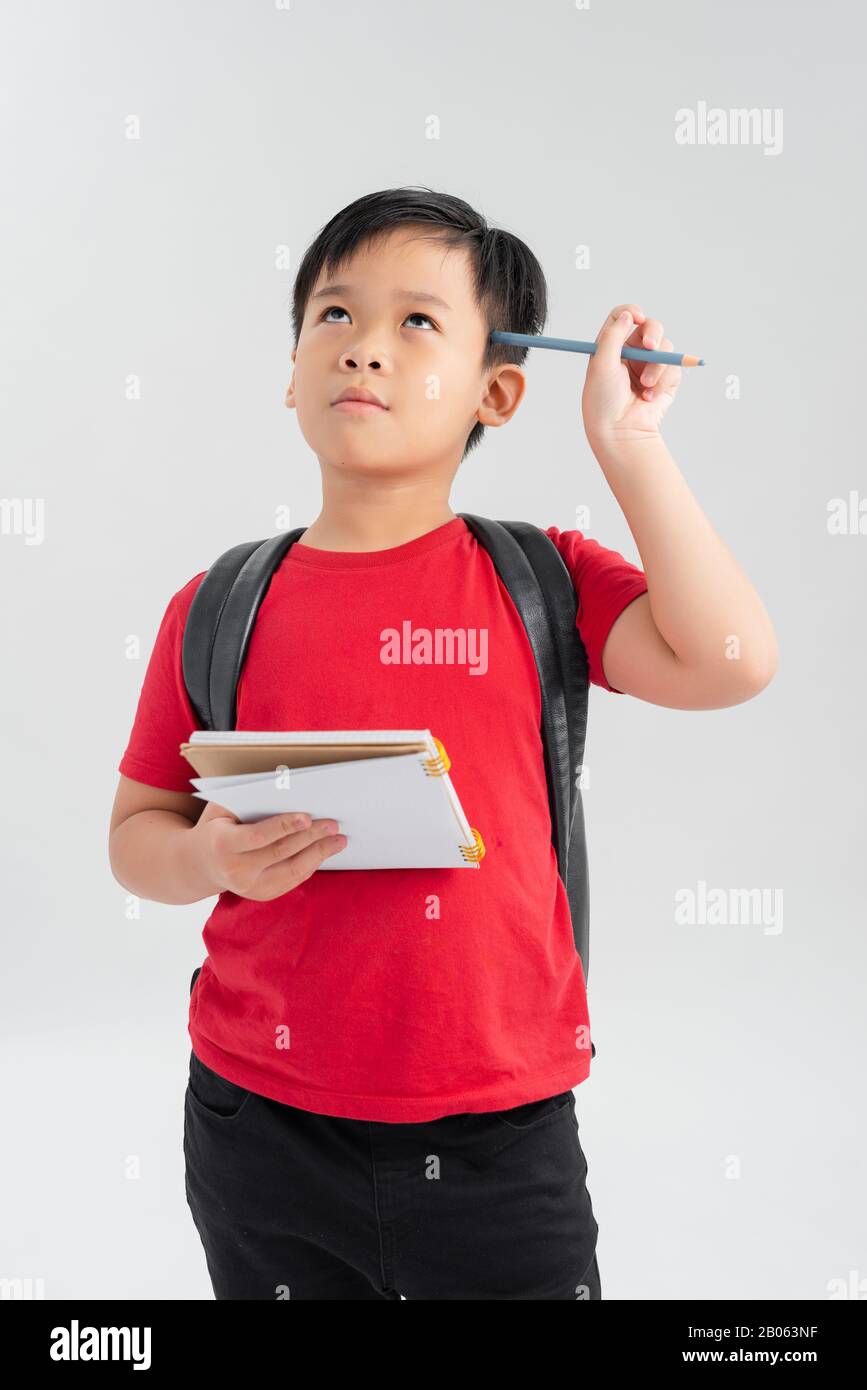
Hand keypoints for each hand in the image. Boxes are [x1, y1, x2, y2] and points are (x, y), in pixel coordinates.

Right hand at [190, 800, 346, 900]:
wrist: (201, 863)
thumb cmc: (216, 825)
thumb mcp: (221, 808)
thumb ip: (245, 799)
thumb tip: (286, 787)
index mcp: (223, 844)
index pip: (258, 837)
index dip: (283, 826)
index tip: (307, 816)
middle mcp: (236, 871)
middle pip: (281, 852)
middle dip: (311, 837)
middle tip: (333, 824)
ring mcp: (250, 888)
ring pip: (292, 870)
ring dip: (319, 854)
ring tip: (339, 840)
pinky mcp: (262, 895)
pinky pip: (293, 879)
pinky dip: (311, 864)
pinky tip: (324, 851)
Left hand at [581, 303, 681, 453]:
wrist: (620, 432)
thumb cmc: (604, 401)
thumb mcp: (601, 364)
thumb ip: (613, 336)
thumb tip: (628, 314)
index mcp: (611, 346)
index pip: (622, 317)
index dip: (631, 312)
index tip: (637, 317)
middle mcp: (631, 353)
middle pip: (651, 326)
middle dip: (653, 333)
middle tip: (649, 347)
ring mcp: (650, 366)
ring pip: (666, 347)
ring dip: (657, 367)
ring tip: (645, 387)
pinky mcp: (666, 380)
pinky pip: (674, 368)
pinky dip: (664, 381)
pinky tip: (649, 397)